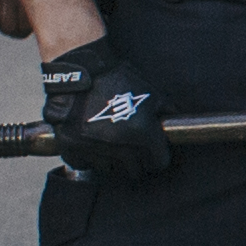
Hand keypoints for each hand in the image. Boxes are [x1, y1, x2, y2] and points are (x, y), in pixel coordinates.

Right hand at [42, 42, 176, 181]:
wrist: (75, 75)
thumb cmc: (114, 80)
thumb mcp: (148, 90)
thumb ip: (166, 110)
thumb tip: (173, 122)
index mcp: (142, 133)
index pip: (159, 163)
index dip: (159, 155)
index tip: (154, 150)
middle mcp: (120, 148)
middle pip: (136, 170)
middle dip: (137, 160)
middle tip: (131, 144)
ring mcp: (95, 151)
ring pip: (112, 170)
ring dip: (113, 160)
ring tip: (109, 140)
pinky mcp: (72, 151)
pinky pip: (86, 165)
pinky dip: (89, 158)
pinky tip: (91, 142)